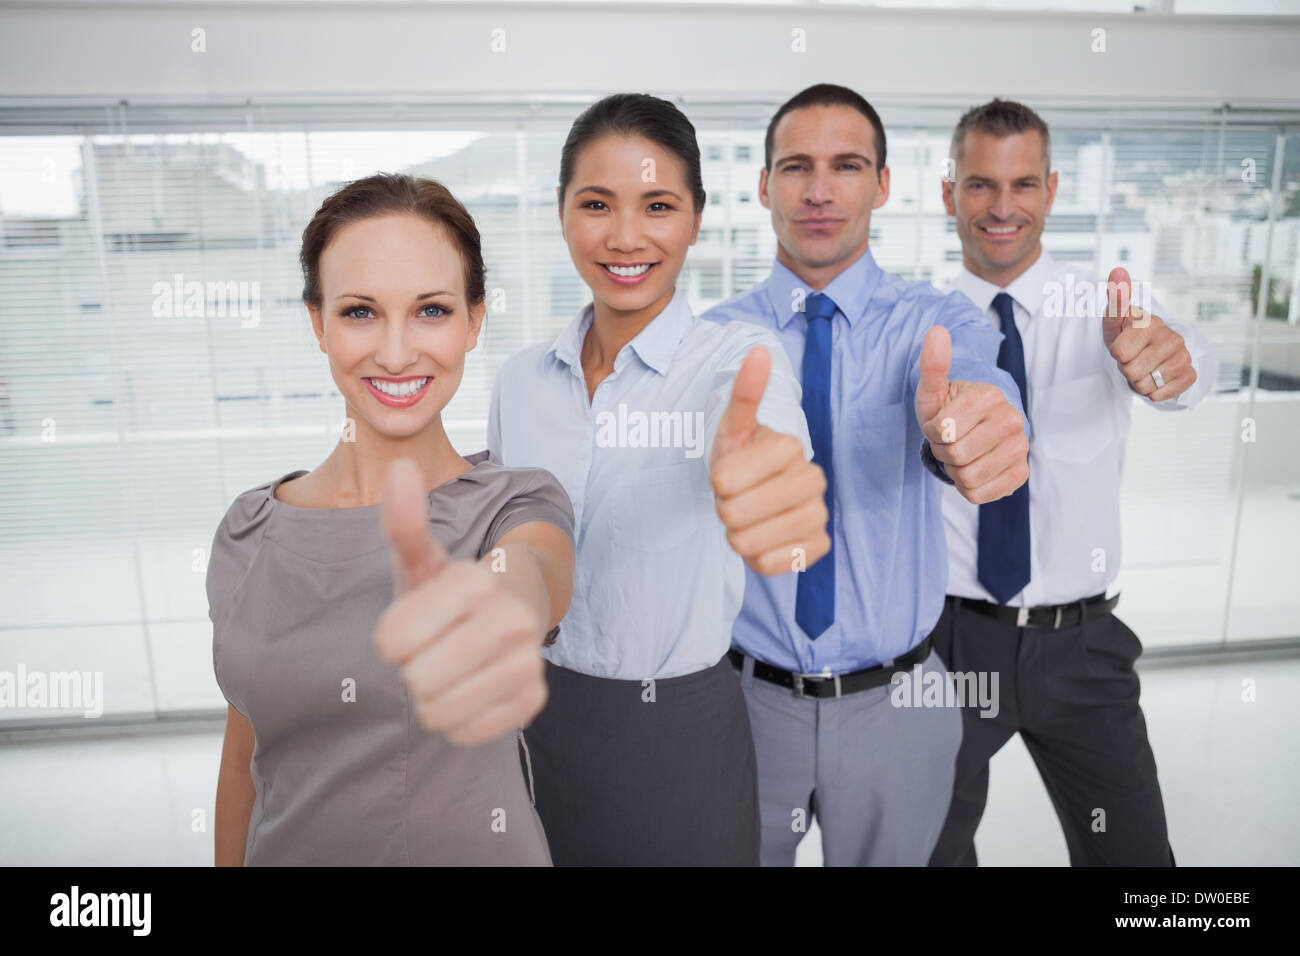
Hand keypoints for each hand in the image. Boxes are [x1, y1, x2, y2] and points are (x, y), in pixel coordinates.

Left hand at [372, 458, 546, 746]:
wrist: (511, 615)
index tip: (416, 622)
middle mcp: (510, 620)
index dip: (392, 638)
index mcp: (474, 582)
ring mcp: (528, 662)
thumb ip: (405, 521)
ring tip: (452, 669)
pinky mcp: (534, 700)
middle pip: (416, 680)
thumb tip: (399, 466)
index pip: (391, 643)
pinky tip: (471, 690)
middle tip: (436, 648)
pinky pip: (466, 733)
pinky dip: (459, 720)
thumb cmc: (451, 593)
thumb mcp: (422, 558)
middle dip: (414, 670)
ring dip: (433, 698)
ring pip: (439, 712)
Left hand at [709, 346, 830, 575]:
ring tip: (748, 518)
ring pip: (749, 543)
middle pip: (735, 514)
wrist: (761, 493)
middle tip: (737, 499)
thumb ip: (744, 393)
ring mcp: (819, 514)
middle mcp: (813, 479)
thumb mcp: (733, 428)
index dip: (716, 483)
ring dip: (737, 535)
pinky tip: (763, 540)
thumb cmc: (742, 458)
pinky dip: (756, 558)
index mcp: (791, 446)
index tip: (727, 476)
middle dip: (725, 510)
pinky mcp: (819, 546)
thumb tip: (759, 352)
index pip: (725, 481)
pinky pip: (771, 565)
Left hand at [915, 325, 1028, 504]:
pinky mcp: (1021, 474)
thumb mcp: (934, 390)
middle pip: (956, 454)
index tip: (942, 424)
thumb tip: (936, 331)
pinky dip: (967, 488)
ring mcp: (1021, 448)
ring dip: (954, 471)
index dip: (933, 432)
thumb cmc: (948, 410)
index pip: (945, 430)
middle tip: (950, 441)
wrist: (971, 432)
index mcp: (990, 396)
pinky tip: (973, 469)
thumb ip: (933, 364)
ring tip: (960, 454)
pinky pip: (979, 495)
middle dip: (943, 451)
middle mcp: (1013, 420)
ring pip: (967, 477)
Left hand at [1104, 267, 1195, 401]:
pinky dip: (1152, 392)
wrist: (1150, 352)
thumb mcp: (1115, 320)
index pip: (1119, 353)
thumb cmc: (1126, 335)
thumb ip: (1115, 298)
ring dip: (1138, 381)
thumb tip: (1117, 271)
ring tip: (1143, 367)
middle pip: (1130, 372)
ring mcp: (1183, 356)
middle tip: (1133, 358)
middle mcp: (1172, 337)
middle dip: (1126, 369)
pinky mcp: (1189, 374)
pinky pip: (1160, 395)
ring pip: (1144, 386)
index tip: (1122, 344)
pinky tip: (1155, 377)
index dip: (1116, 353)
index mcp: (1151, 322)